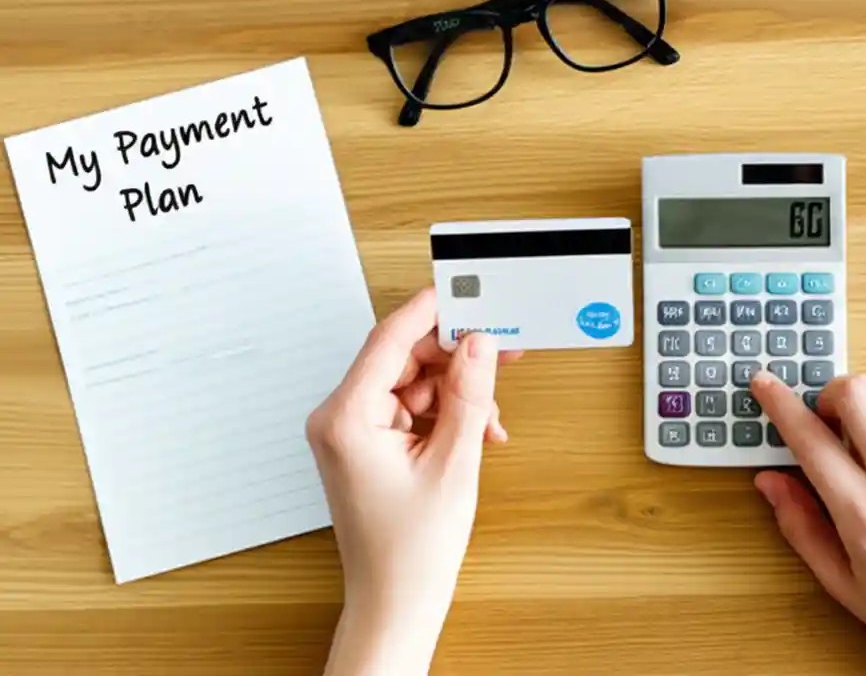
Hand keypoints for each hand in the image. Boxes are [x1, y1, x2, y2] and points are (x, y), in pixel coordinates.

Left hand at [306, 287, 520, 675]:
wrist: (397, 601)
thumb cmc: (411, 551)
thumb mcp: (454, 463)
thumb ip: (469, 396)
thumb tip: (478, 344)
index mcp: (346, 418)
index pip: (389, 340)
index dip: (430, 310)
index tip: (463, 289)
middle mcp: (339, 419)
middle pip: (403, 359)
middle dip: (456, 359)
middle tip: (501, 352)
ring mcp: (352, 432)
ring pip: (413, 384)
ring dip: (458, 394)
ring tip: (490, 418)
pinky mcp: (367, 445)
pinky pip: (412, 409)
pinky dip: (447, 415)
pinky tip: (476, 433)